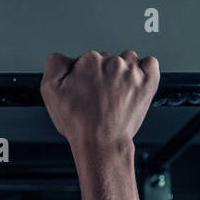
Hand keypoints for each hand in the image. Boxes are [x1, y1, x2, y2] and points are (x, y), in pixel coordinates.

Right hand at [40, 51, 158, 150]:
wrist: (100, 142)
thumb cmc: (79, 123)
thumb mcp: (50, 93)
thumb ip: (54, 66)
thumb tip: (59, 57)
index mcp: (89, 61)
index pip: (86, 59)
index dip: (82, 75)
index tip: (82, 88)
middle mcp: (111, 62)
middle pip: (107, 59)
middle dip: (101, 74)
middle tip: (96, 95)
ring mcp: (131, 71)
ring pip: (127, 59)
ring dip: (121, 71)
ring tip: (114, 91)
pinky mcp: (147, 81)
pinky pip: (150, 63)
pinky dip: (143, 69)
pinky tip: (133, 81)